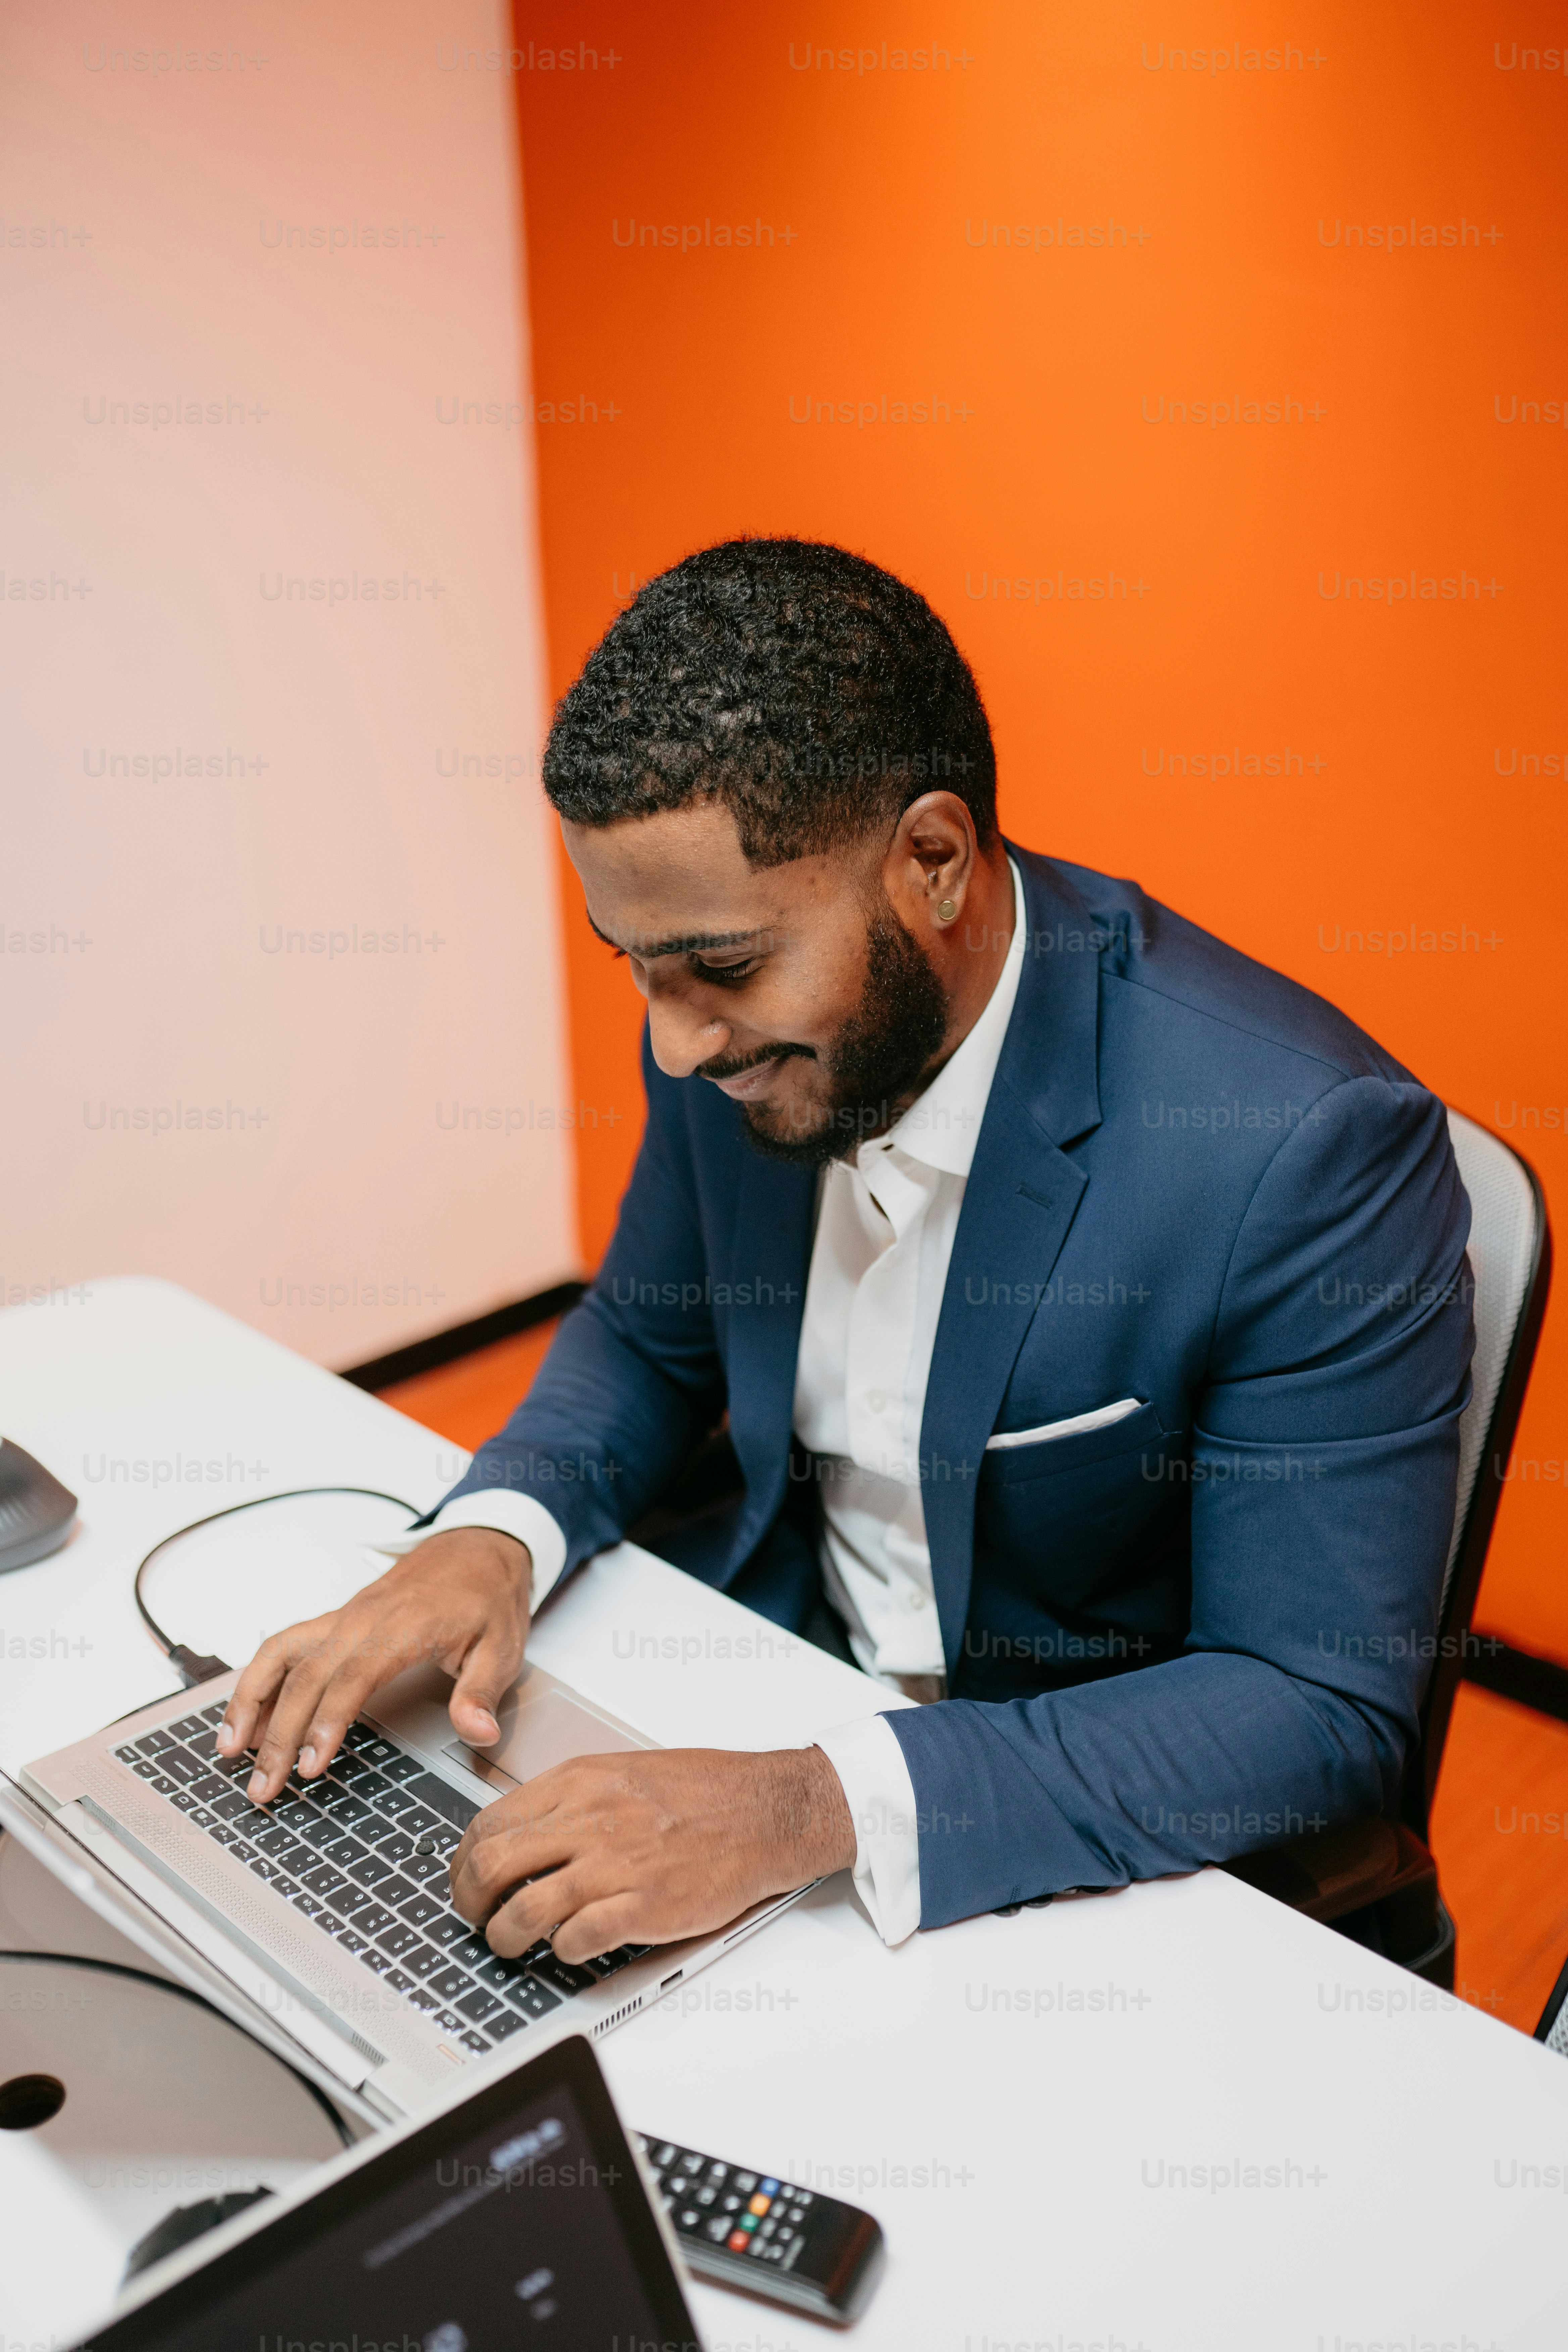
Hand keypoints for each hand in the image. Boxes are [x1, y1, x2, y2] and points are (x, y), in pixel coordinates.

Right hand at [217, 1527, 530, 1803]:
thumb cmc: (488, 1596)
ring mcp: (344, 1617)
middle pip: (306, 1675)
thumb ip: (482, 1692)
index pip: (354, 1677)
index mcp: (403, 1627)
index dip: (327, 1721)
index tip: (311, 1765)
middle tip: (264, 1786)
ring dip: (250, 1700)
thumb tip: (479, 1734)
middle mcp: (363, 1619)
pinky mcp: (336, 1619)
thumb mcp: (503, 1645)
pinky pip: (286, 1646)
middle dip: (279, 1734)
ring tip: (229, 1749)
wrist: (479, 1545)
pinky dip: (260, 1679)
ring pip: (281, 1654)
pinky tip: (247, 1715)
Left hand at [448, 1745, 855, 1963]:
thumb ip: (569, 1800)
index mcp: (579, 1782)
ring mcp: (615, 1865)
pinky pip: (575, 1940)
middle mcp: (589, 1819)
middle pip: (489, 1866)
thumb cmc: (703, 1792)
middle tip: (475, 1918)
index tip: (465, 1879)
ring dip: (504, 1937)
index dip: (462, 1862)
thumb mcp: (621, 1772)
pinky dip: (561, 1952)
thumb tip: (520, 1834)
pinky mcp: (642, 1907)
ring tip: (510, 1943)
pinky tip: (569, 1947)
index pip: (487, 1823)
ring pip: (523, 1911)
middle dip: (467, 1903)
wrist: (766, 1811)